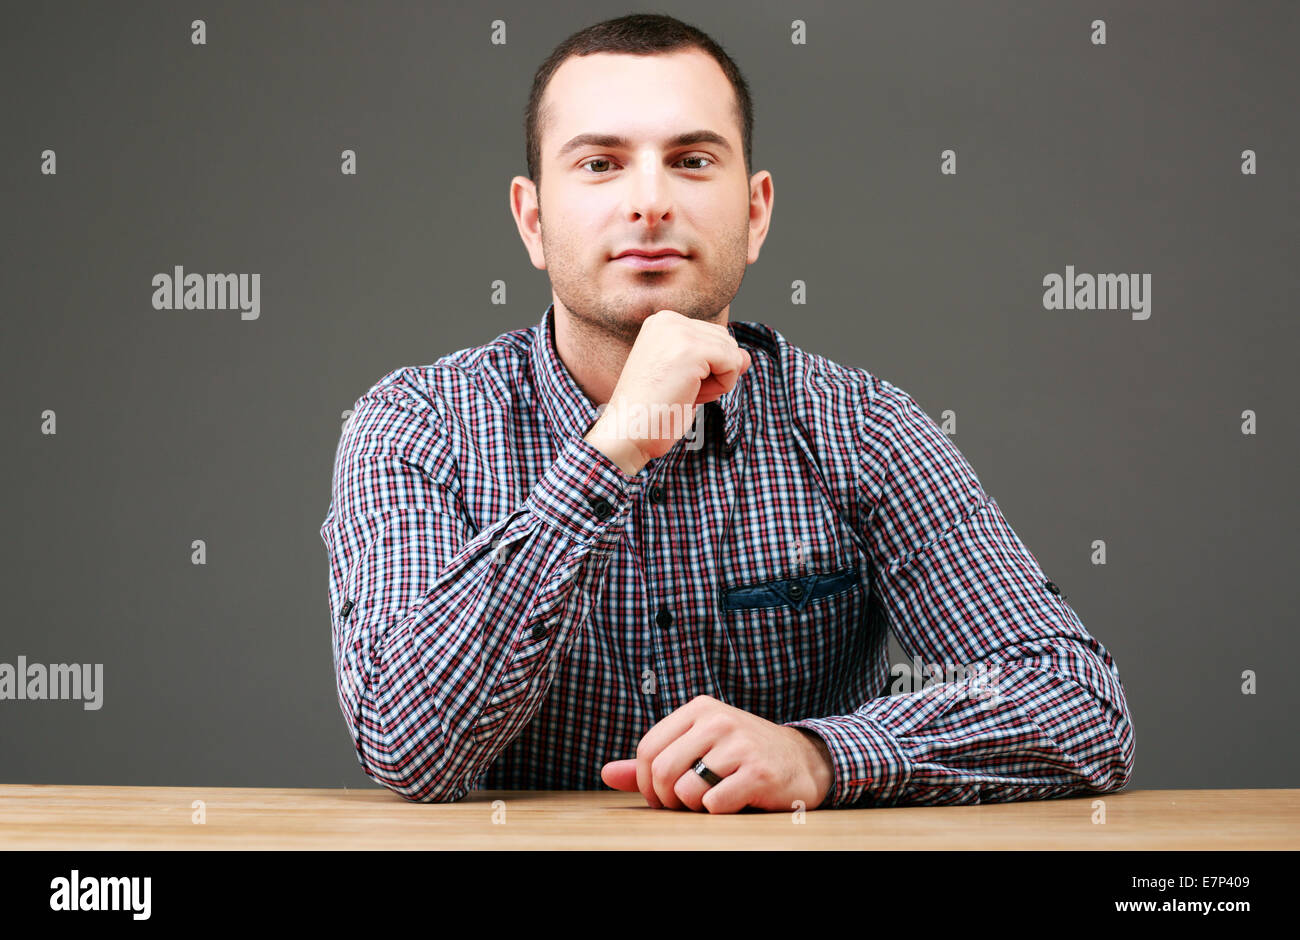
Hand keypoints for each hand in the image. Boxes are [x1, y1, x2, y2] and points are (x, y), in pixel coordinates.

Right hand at [584, 310, 750, 474]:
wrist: (627, 432)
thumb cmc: (653, 411)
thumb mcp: (688, 378)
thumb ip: (717, 361)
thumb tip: (747, 356)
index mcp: (662, 322)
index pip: (713, 336)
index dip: (706, 368)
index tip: (675, 383)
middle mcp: (668, 319)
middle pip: (725, 340)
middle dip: (714, 372)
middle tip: (680, 390)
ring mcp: (679, 332)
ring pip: (732, 352)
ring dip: (717, 381)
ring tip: (684, 392)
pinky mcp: (690, 349)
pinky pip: (733, 363)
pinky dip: (722, 386)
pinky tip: (692, 395)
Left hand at [599, 695, 833, 812]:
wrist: (803, 762)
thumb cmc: (742, 757)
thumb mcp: (698, 748)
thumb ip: (654, 761)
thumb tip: (606, 773)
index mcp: (699, 708)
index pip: (647, 749)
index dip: (645, 782)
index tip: (661, 796)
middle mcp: (718, 720)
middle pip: (661, 771)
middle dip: (666, 800)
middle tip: (684, 806)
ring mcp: (740, 744)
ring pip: (685, 790)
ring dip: (693, 807)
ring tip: (711, 800)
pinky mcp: (759, 772)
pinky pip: (714, 804)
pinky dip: (717, 812)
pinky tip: (734, 802)